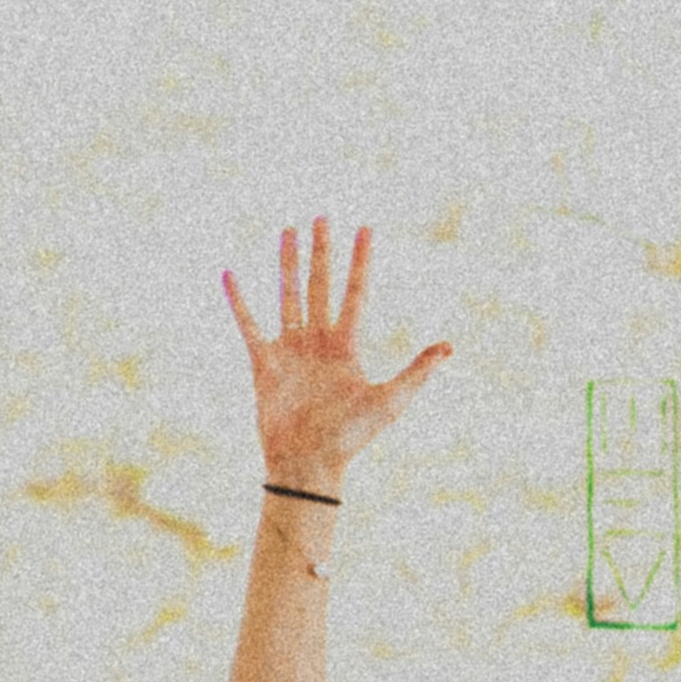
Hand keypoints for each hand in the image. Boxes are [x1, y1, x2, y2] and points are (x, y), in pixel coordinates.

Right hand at [221, 219, 450, 501]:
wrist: (308, 464)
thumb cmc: (350, 438)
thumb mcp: (390, 401)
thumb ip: (417, 370)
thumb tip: (450, 345)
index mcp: (347, 345)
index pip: (356, 292)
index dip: (361, 261)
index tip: (366, 228)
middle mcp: (319, 342)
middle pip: (321, 285)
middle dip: (322, 252)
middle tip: (322, 217)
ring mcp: (291, 350)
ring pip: (289, 295)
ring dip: (287, 264)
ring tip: (287, 231)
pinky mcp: (264, 363)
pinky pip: (250, 324)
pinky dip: (239, 301)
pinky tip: (230, 274)